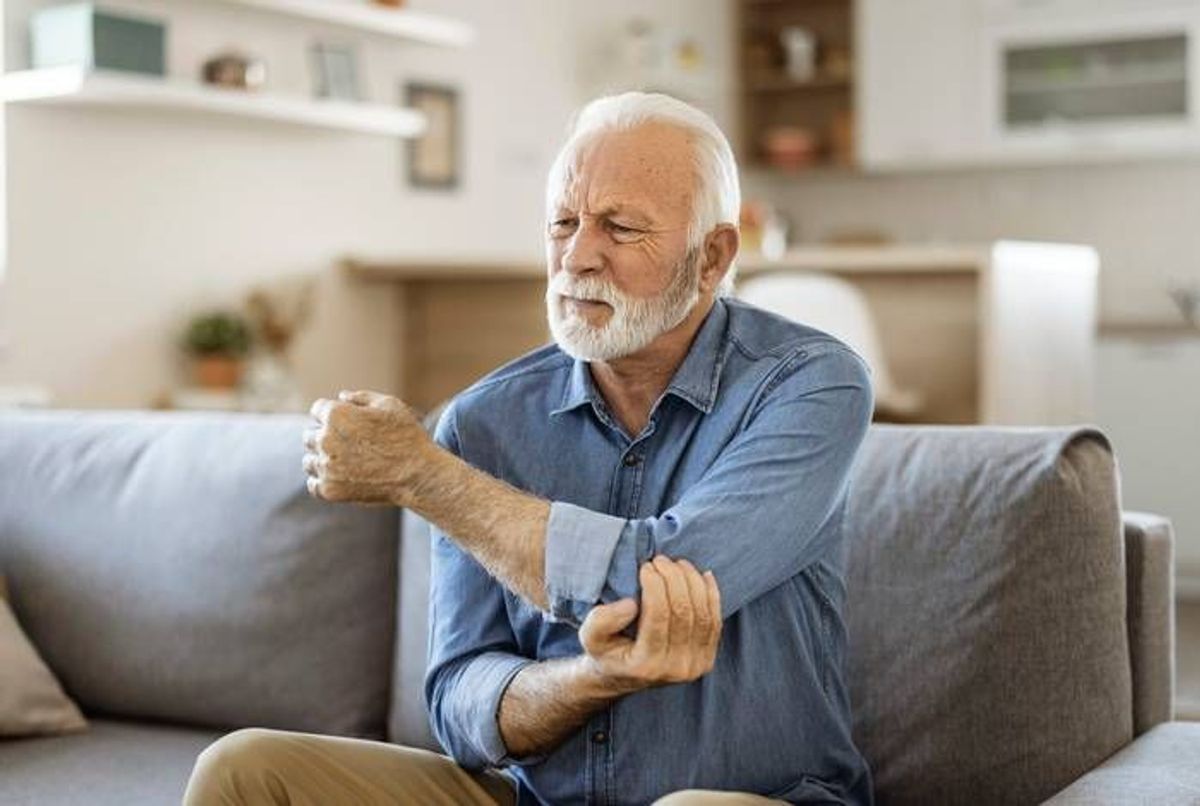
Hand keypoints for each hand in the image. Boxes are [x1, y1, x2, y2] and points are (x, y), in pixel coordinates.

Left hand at [303, 390, 431, 504]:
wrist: (418, 474)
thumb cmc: (407, 436)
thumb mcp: (390, 405)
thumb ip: (362, 397)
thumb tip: (341, 396)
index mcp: (336, 414)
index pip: (317, 410)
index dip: (333, 414)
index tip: (347, 423)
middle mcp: (326, 439)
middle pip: (309, 435)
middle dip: (325, 437)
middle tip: (350, 445)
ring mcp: (326, 466)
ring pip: (309, 461)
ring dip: (322, 460)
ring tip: (346, 464)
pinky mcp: (330, 490)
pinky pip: (313, 484)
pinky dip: (324, 481)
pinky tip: (342, 478)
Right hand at [577, 555, 721, 693]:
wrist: (622, 676)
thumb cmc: (605, 651)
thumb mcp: (589, 637)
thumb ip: (602, 620)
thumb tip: (631, 604)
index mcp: (645, 665)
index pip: (658, 616)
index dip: (655, 585)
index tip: (646, 566)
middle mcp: (675, 669)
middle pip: (684, 612)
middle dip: (674, 578)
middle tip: (661, 560)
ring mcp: (695, 666)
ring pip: (704, 615)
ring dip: (693, 582)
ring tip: (678, 563)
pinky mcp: (707, 659)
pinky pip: (716, 622)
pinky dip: (711, 595)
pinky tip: (702, 575)